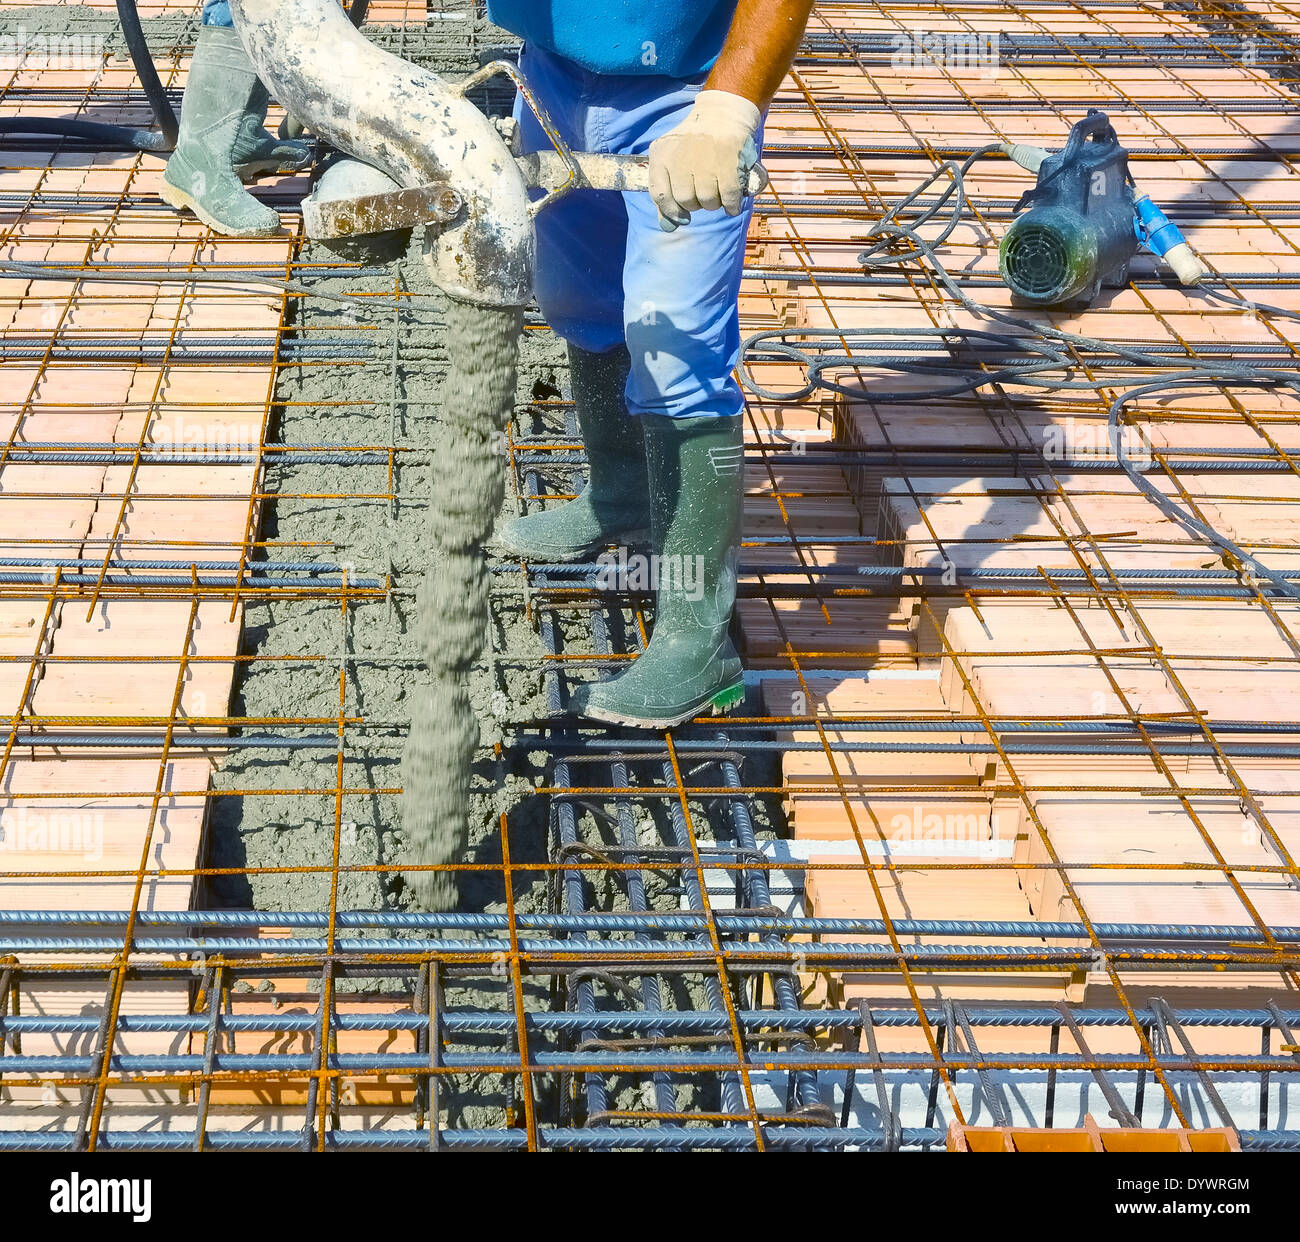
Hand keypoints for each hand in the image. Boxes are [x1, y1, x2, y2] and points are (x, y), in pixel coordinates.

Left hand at [648, 90, 760, 230]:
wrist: (722, 115)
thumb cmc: (694, 146)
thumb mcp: (671, 161)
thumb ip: (666, 194)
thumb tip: (668, 228)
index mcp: (662, 155)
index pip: (660, 195)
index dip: (671, 210)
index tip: (682, 214)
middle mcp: (681, 156)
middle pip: (686, 201)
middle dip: (695, 205)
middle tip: (702, 195)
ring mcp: (705, 159)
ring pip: (707, 201)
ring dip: (713, 204)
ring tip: (717, 193)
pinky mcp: (729, 162)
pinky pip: (729, 198)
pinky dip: (731, 206)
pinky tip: (732, 204)